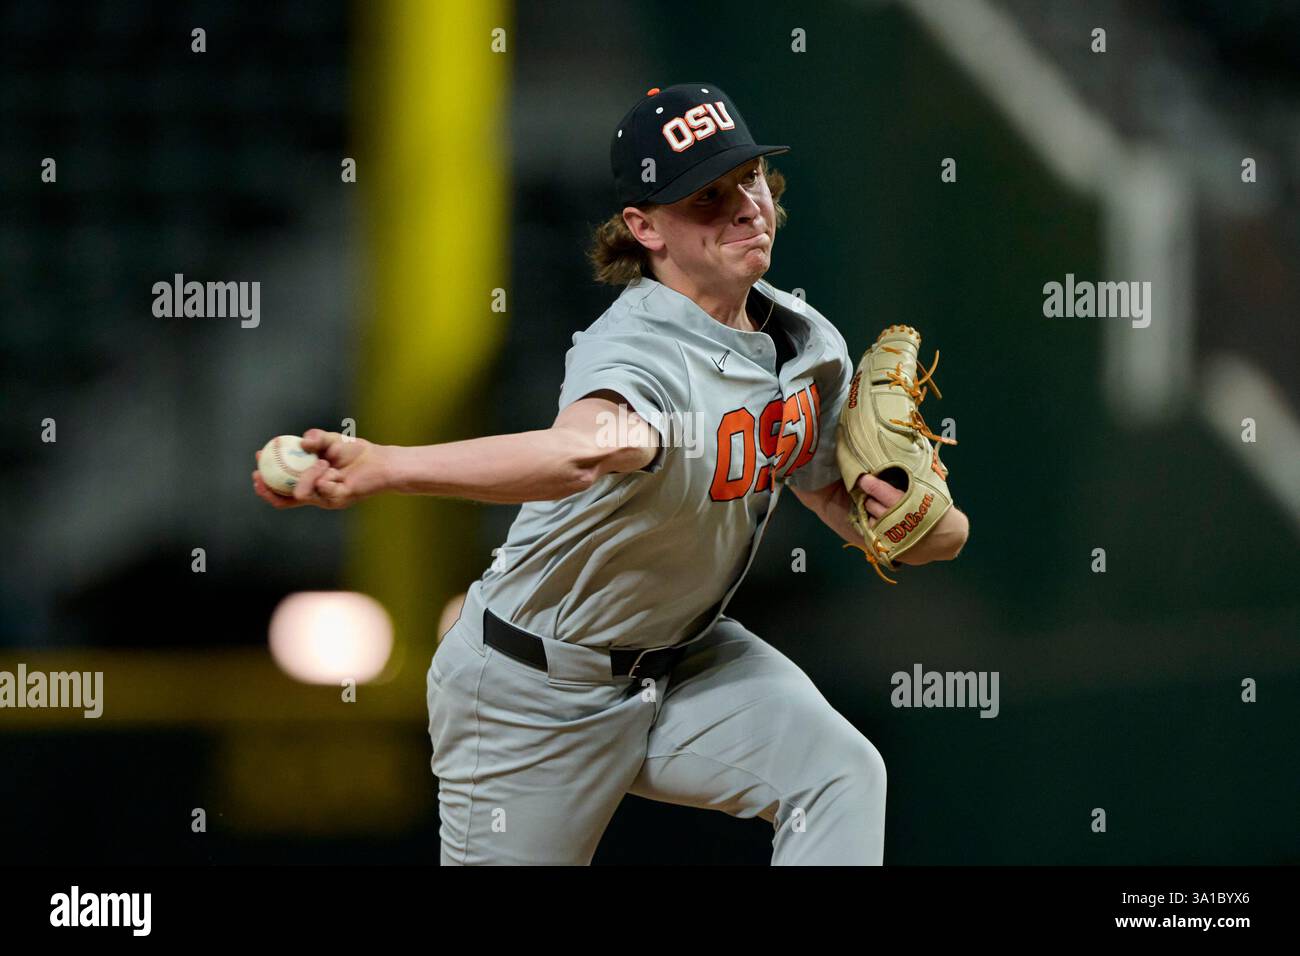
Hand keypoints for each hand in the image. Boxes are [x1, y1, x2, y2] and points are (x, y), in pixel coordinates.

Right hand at [251, 429, 389, 509]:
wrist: (379, 462)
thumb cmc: (356, 452)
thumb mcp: (332, 440)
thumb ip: (317, 438)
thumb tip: (301, 441)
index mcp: (309, 480)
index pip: (282, 483)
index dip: (266, 474)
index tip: (258, 456)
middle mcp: (315, 493)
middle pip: (283, 499)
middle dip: (267, 489)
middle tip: (259, 475)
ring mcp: (325, 498)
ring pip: (301, 493)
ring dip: (307, 476)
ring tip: (323, 462)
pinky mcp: (336, 500)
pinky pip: (321, 489)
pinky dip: (324, 476)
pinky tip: (335, 470)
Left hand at [855, 473, 967, 564]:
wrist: (949, 539)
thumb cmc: (938, 510)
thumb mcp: (928, 491)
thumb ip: (909, 482)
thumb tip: (894, 464)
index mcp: (906, 504)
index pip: (879, 490)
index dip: (869, 483)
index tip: (863, 478)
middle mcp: (896, 520)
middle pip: (871, 505)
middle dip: (870, 498)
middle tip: (872, 494)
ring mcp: (892, 537)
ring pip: (870, 521)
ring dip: (871, 514)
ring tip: (877, 509)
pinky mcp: (890, 548)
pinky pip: (873, 537)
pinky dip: (874, 528)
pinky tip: (878, 522)